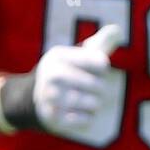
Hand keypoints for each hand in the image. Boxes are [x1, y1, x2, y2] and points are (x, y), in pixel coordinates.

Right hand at [0, 24, 123, 143]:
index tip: (94, 69)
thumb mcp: (76, 54)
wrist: (31, 98)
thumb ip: (99, 43)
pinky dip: (87, 118)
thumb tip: (117, 29)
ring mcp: (50, 97)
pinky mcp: (53, 117)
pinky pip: (85, 120)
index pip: (100, 63)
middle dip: (100, 89)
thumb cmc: (65, 73)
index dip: (102, 69)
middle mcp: (52, 74)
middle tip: (90, 88)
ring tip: (86, 101)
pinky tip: (78, 112)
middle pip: (99, 85)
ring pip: (94, 104)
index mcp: (58, 55)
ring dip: (94, 104)